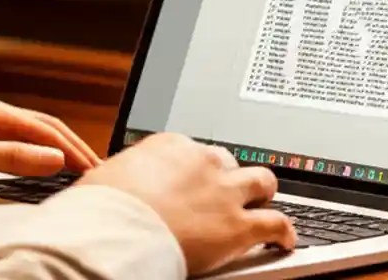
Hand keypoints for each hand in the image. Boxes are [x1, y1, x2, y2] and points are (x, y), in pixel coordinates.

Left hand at [0, 94, 101, 184]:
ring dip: (54, 148)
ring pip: (28, 133)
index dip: (73, 149)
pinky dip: (32, 151)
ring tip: (75, 166)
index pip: (45, 129)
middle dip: (71, 146)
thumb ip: (9, 156)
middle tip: (95, 168)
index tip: (94, 168)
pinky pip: (11, 141)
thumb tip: (54, 157)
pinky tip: (36, 162)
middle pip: (41, 127)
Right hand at [77, 133, 295, 274]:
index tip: (193, 181)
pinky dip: (284, 232)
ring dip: (263, 194)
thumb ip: (123, 177)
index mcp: (170, 146)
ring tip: (265, 204)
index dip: (196, 170)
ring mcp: (224, 192)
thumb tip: (111, 183)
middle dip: (230, 177)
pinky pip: (276, 223)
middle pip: (230, 162)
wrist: (116, 232)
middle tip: (226, 193)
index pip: (194, 152)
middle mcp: (203, 162)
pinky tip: (284, 240)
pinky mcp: (239, 226)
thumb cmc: (102, 208)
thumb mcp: (106, 178)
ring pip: (262, 182)